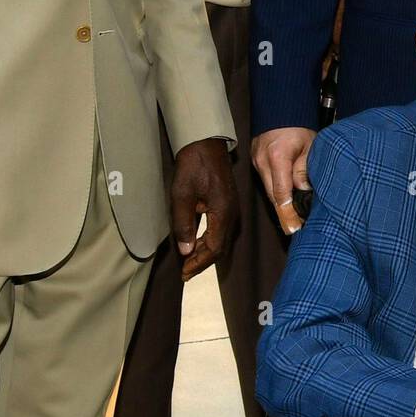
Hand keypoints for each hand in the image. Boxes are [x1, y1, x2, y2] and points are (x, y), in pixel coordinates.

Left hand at [171, 138, 238, 279]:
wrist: (206, 143)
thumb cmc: (193, 166)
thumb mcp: (182, 195)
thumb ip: (184, 224)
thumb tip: (186, 251)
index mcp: (223, 213)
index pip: (213, 248)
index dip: (198, 263)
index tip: (184, 273)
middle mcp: (232, 213)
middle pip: (221, 247)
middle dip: (203, 261)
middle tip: (185, 271)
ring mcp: (233, 208)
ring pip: (222, 239)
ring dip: (206, 252)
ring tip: (190, 260)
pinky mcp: (229, 203)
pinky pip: (222, 229)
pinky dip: (210, 240)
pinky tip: (199, 241)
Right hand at [252, 127, 316, 234]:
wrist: (281, 109)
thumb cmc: (300, 128)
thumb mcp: (310, 146)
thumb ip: (305, 169)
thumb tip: (304, 192)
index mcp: (278, 157)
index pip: (281, 192)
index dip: (287, 213)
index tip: (294, 228)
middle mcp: (262, 161)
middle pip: (272, 196)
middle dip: (284, 214)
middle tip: (295, 230)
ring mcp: (256, 161)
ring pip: (268, 190)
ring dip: (280, 204)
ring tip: (293, 220)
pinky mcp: (255, 161)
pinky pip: (266, 181)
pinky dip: (276, 191)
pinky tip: (286, 201)